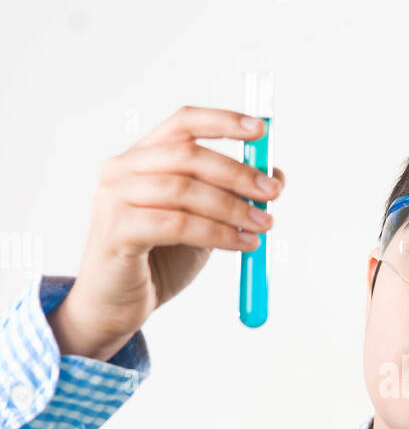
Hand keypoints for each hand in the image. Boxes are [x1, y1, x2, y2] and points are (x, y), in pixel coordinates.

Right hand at [47, 105, 285, 361]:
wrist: (117, 306)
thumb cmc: (157, 261)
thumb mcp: (202, 222)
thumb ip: (229, 196)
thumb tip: (275, 175)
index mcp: (142, 158)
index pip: (183, 123)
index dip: (224, 122)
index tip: (261, 131)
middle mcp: (122, 170)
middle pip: (188, 155)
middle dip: (237, 172)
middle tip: (272, 193)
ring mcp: (114, 198)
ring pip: (184, 190)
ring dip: (232, 207)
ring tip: (262, 225)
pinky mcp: (117, 231)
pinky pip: (177, 225)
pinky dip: (218, 233)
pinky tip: (242, 244)